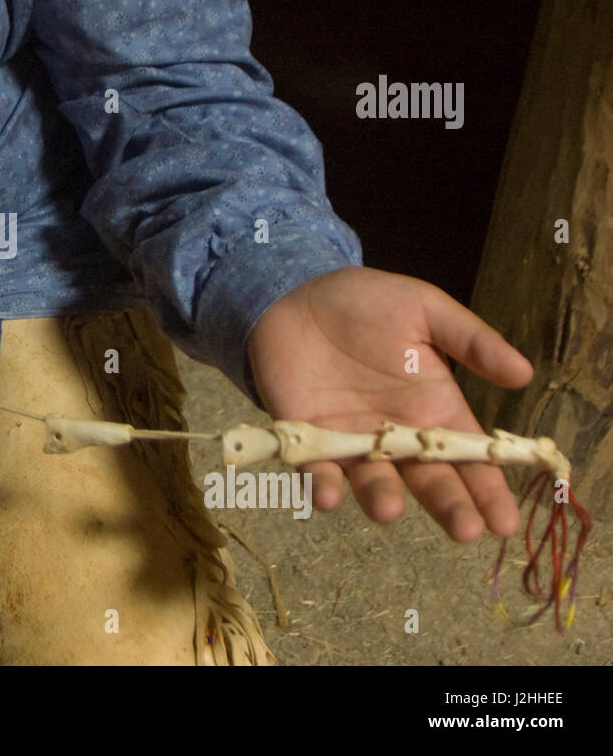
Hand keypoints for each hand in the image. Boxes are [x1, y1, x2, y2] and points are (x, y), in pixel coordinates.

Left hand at [245, 265, 532, 541]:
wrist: (298, 293)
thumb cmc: (368, 302)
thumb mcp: (425, 310)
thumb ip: (471, 341)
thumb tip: (525, 374)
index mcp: (434, 409)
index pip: (469, 460)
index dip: (488, 491)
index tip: (505, 524)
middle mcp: (397, 436)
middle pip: (429, 481)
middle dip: (448, 507)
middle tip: (465, 531)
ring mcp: (351, 442)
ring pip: (372, 483)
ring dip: (381, 499)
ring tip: (390, 510)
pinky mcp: (305, 439)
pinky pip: (315, 471)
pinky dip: (321, 486)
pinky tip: (328, 497)